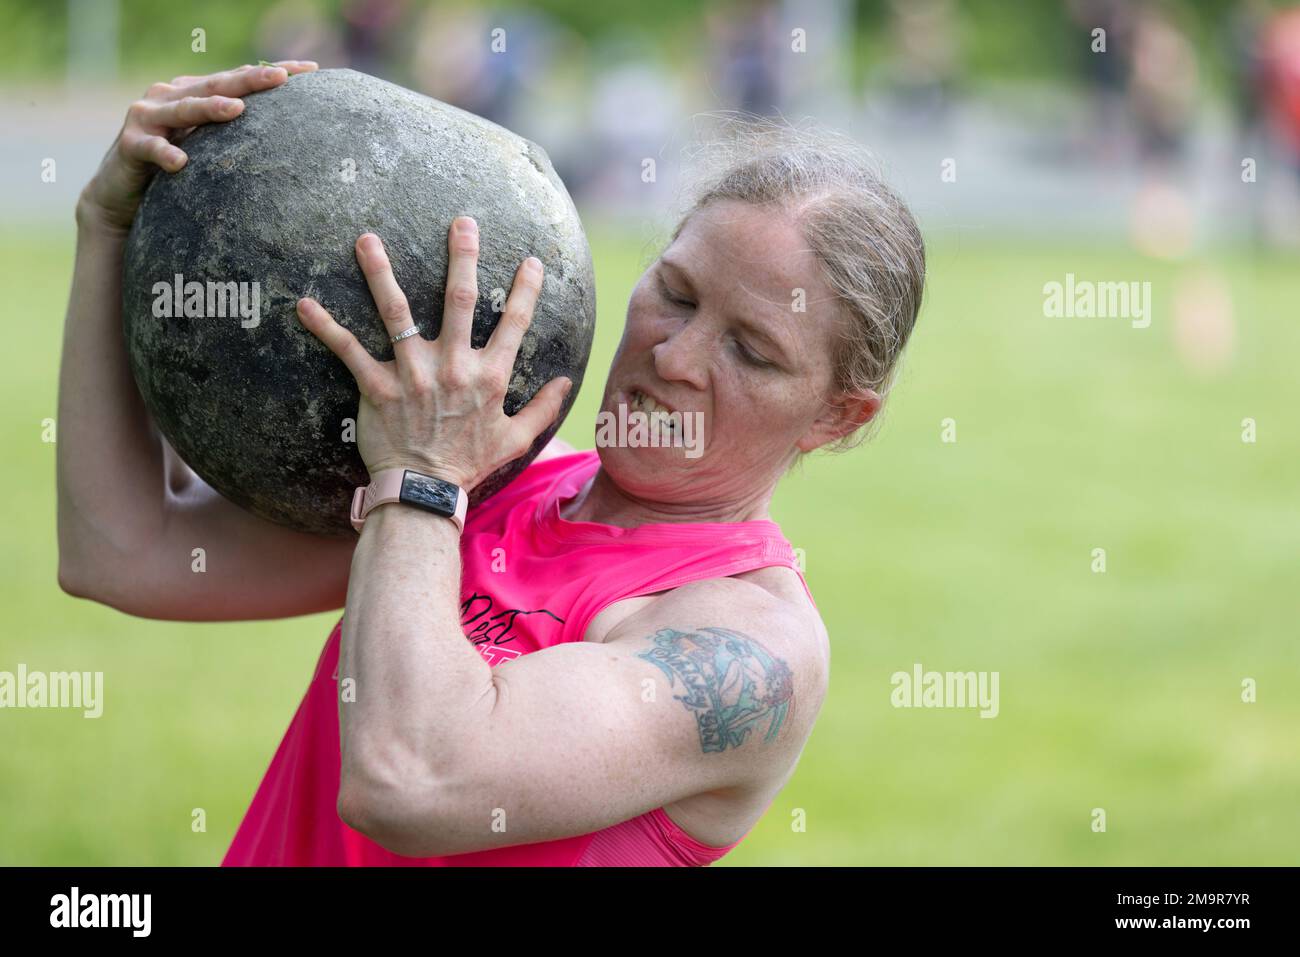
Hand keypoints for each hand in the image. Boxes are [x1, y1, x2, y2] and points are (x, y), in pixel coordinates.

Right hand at [77, 60, 317, 235]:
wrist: (120, 193)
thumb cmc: (174, 167)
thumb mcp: (209, 147)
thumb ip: (236, 135)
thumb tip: (290, 138)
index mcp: (195, 94)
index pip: (238, 79)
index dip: (271, 72)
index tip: (311, 70)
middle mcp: (171, 96)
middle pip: (216, 85)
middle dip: (249, 79)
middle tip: (280, 76)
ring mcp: (148, 117)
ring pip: (184, 109)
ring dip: (210, 107)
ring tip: (238, 109)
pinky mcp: (130, 144)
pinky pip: (151, 149)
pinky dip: (165, 153)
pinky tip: (180, 162)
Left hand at [295, 219, 572, 491]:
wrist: (425, 492)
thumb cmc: (470, 466)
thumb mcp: (516, 440)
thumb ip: (543, 408)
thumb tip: (564, 381)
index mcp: (490, 377)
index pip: (513, 324)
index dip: (525, 290)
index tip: (530, 261)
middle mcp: (453, 367)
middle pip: (458, 300)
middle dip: (461, 256)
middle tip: (462, 222)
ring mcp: (413, 374)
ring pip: (396, 312)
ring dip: (380, 273)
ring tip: (367, 239)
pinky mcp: (377, 388)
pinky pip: (348, 351)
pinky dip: (326, 327)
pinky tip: (305, 304)